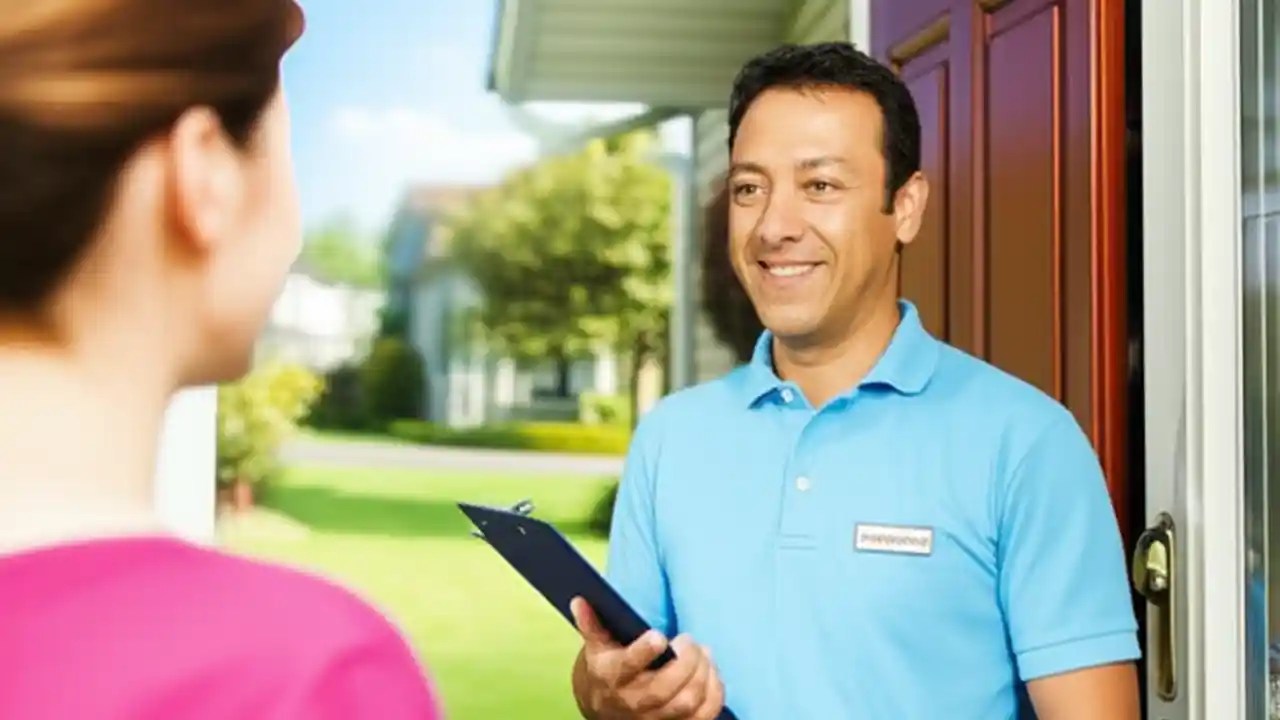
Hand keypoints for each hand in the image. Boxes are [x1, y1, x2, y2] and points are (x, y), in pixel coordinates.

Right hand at [570, 597, 724, 719]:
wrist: (606, 706)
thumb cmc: (608, 667)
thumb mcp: (596, 645)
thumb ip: (591, 622)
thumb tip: (580, 599)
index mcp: (612, 676)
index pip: (628, 666)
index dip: (645, 651)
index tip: (659, 636)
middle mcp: (632, 701)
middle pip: (666, 687)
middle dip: (687, 661)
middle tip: (690, 640)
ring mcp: (654, 717)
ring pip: (687, 702)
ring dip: (703, 675)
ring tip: (703, 653)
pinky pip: (703, 716)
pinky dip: (714, 694)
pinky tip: (711, 673)